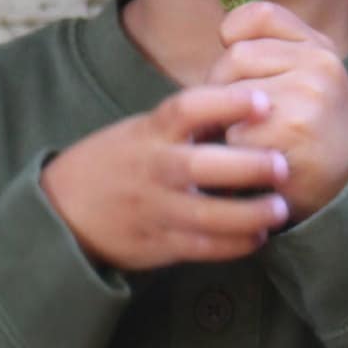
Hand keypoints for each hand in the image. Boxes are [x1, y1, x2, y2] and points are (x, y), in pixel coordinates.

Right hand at [40, 85, 292, 271]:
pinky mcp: (160, 244)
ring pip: (210, 216)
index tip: (263, 100)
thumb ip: (188, 122)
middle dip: (248, 166)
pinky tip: (259, 235)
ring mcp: (156, 209)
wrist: (64, 210)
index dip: (228, 102)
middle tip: (283, 164)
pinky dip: (235, 244)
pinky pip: (204, 247)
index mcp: (150, 132)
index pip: (188, 108)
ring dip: (251, 214)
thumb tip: (248, 102)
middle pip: (204, 165)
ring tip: (280, 208)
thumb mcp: (142, 130)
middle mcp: (153, 168)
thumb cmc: (117, 161)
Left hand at [208, 0, 347, 227]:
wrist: (345, 190)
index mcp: (319, 46)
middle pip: (235, 56)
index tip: (236, 67)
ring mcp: (309, 94)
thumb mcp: (303, 80)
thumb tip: (221, 34)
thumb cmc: (308, 132)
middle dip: (220, 88)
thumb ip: (271, 51)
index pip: (259, 15)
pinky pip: (236, 130)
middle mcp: (320, 63)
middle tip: (234, 118)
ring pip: (231, 93)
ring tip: (246, 139)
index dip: (234, 36)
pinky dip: (235, 150)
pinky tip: (255, 160)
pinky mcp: (294, 128)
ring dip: (225, 121)